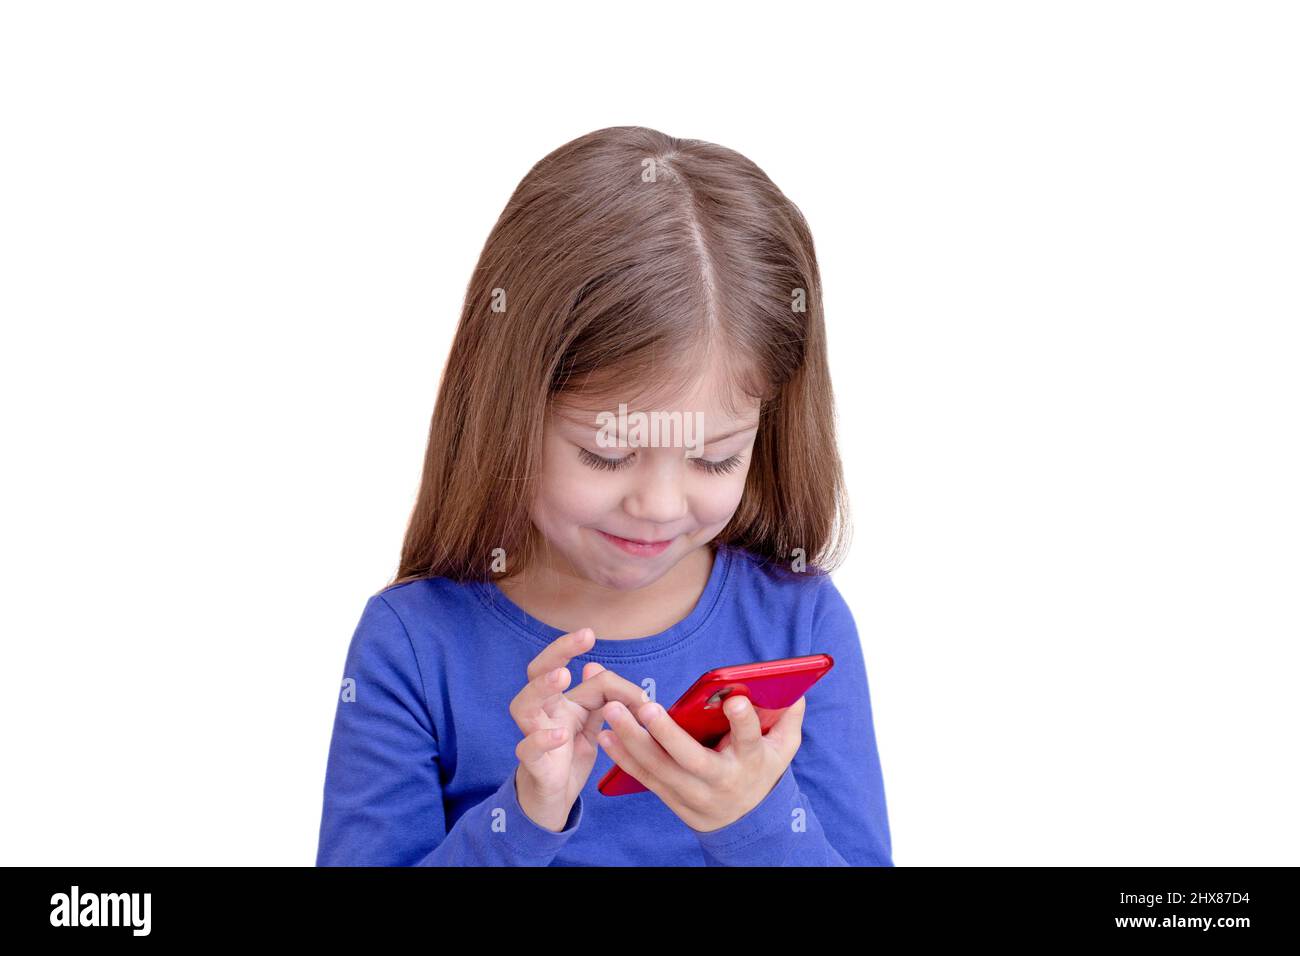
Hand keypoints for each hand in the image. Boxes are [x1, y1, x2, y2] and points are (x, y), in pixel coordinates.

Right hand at [510, 627, 650, 830]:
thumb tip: (595, 666)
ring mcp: (533, 737)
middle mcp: (542, 713)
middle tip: (584, 637)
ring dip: (541, 688)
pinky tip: (560, 734)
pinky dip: (542, 740)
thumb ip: (599, 700)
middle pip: (535, 674)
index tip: (597, 642)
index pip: (563, 668)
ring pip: (523, 706)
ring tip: (562, 676)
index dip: (585, 660)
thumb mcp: (592, 726)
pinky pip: (528, 749)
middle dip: (557, 652)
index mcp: (557, 701)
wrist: (554, 800)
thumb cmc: (569, 757)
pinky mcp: (534, 766)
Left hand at [597, 694, 805, 831]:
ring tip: (612, 711)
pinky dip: (622, 758)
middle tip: (646, 707)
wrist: (745, 820)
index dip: (743, 721)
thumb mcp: (783, 748)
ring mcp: (692, 793)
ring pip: (659, 769)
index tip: (735, 700)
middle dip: (667, 734)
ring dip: (632, 741)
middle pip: (692, 759)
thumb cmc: (761, 769)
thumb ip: (788, 717)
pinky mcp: (671, 798)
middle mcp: (719, 779)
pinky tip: (604, 736)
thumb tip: (797, 686)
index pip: (749, 740)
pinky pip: (644, 778)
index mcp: (750, 761)